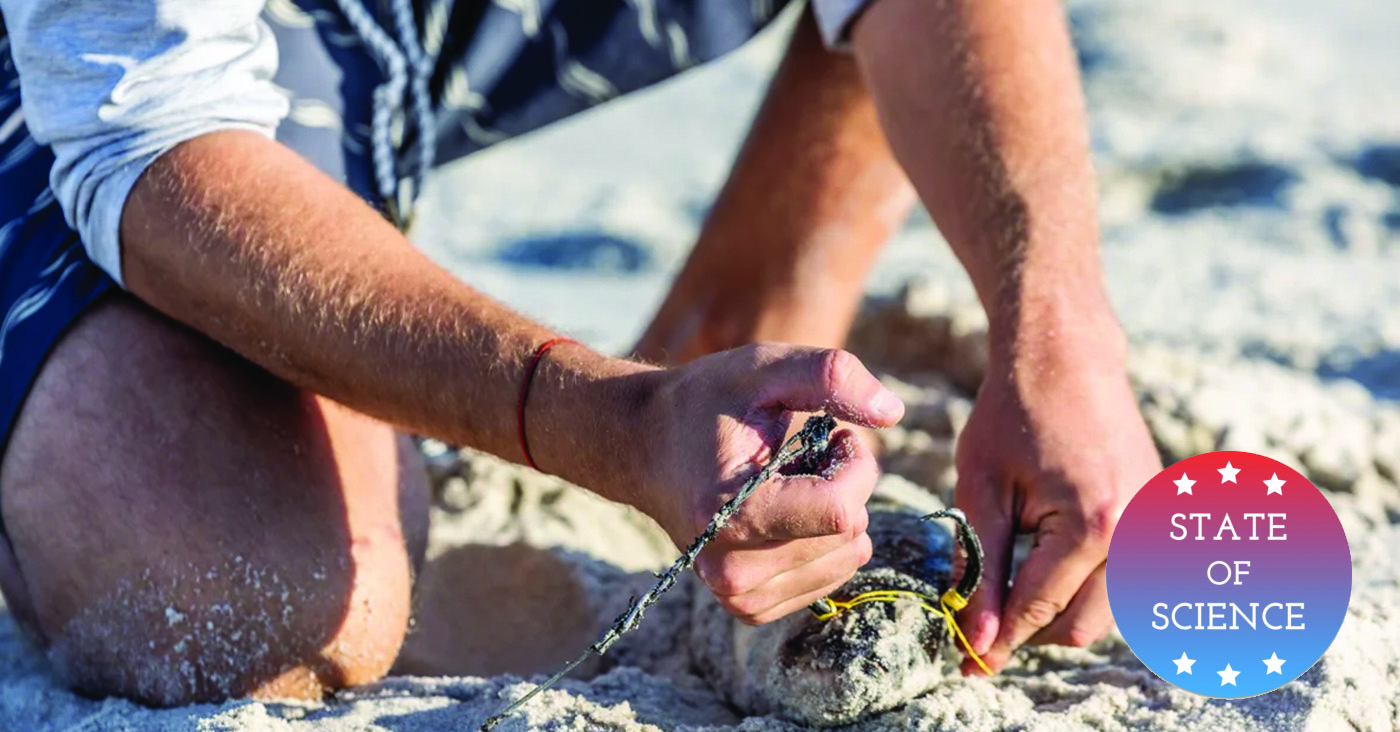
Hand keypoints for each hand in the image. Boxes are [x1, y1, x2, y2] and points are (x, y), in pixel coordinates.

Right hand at [638, 344, 903, 624]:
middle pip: (850, 534)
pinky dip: (823, 541)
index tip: (832, 433)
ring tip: (789, 482)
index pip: (843, 511)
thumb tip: (892, 413)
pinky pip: (831, 577)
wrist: (644, 446)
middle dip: (844, 484)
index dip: (854, 463)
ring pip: (847, 557)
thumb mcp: (764, 367)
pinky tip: (787, 511)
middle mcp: (731, 569)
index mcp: (733, 514)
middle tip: (801, 455)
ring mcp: (739, 595)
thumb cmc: (705, 403)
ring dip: (835, 514)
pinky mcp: (749, 606)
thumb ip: (830, 376)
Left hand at [955, 323, 1160, 673]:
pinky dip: (1083, 580)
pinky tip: (1045, 551)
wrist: (1066, 354)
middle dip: (1030, 629)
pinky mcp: (1158, 516)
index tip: (965, 662)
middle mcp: (1137, 533)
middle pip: (1081, 625)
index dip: (996, 639)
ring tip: (1012, 576)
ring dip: (1059, 607)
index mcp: (1093, 526)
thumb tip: (976, 639)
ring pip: (1106, 609)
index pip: (1038, 608)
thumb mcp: (980, 490)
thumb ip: (981, 568)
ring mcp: (1155, 525)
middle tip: (983, 619)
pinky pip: (1122, 576)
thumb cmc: (1012, 413)